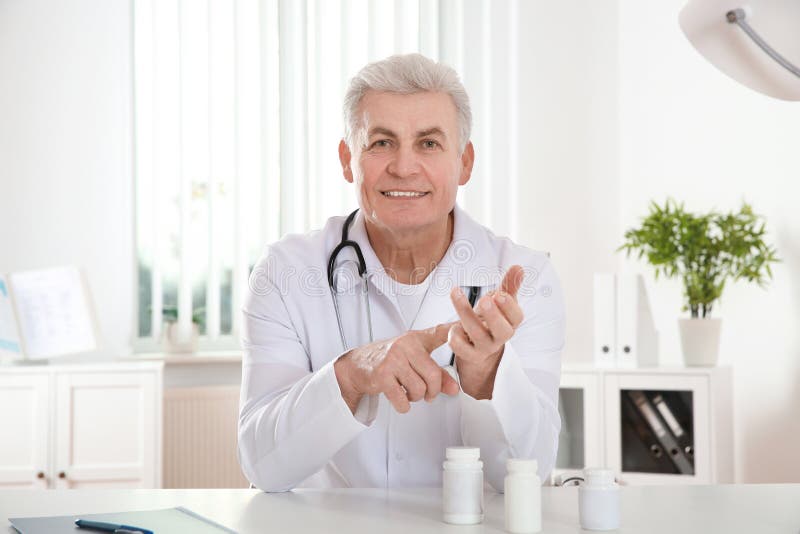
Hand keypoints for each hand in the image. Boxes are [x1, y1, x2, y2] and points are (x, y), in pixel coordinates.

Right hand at [334, 322, 460, 414]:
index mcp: (416, 339)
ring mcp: (393, 359)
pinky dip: (403, 405)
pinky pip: (403, 400)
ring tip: (408, 392)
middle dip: (433, 391)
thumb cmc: (389, 360)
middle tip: (427, 393)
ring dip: (416, 398)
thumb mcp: (415, 362)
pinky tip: (399, 398)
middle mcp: (405, 345)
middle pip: (434, 376)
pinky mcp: (382, 375)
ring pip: (419, 390)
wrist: (358, 365)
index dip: (456, 328)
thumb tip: (455, 390)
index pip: (440, 332)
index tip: (468, 324)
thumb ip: (437, 374)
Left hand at [448, 265, 524, 396]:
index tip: (500, 294)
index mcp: (510, 322)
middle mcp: (500, 337)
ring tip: (456, 292)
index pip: (516, 317)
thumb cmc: (490, 318)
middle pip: (502, 330)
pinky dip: (455, 337)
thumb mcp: (499, 301)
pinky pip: (461, 349)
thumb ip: (509, 285)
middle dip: (493, 315)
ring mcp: (485, 347)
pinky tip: (452, 325)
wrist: (478, 345)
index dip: (509, 307)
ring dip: (466, 314)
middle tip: (485, 299)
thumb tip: (518, 267)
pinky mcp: (469, 355)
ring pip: (477, 334)